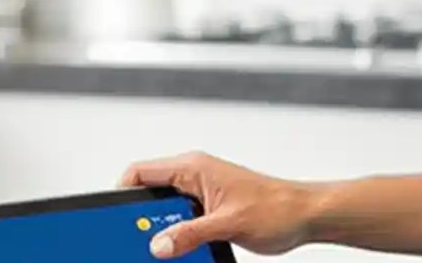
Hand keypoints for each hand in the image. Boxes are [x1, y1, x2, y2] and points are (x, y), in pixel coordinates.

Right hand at [119, 152, 317, 258]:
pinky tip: (186, 252)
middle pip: (151, 196)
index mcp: (194, 168)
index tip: (116, 220)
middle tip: (143, 243)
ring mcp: (203, 192)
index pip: (140, 173)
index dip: (122, 194)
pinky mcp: (212, 209)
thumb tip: (158, 245)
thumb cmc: (276, 207)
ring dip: (165, 232)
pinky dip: (180, 237)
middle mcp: (196, 176)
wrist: (305, 214)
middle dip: (144, 220)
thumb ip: (189, 234)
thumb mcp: (227, 224)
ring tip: (170, 251)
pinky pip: (183, 222)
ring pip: (167, 212)